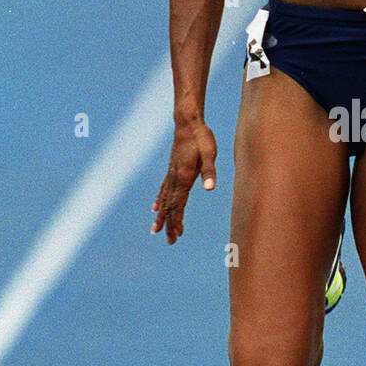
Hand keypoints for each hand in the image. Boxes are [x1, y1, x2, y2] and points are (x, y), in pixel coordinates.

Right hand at [152, 121, 217, 244]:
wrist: (188, 123)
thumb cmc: (202, 138)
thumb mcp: (210, 154)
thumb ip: (209, 171)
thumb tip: (210, 188)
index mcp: (184, 178)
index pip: (178, 205)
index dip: (177, 221)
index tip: (177, 235)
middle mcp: (174, 178)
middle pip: (169, 206)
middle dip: (169, 225)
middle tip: (170, 242)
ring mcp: (171, 174)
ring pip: (164, 200)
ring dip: (162, 216)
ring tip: (156, 231)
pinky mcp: (172, 170)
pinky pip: (163, 189)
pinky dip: (159, 201)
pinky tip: (155, 208)